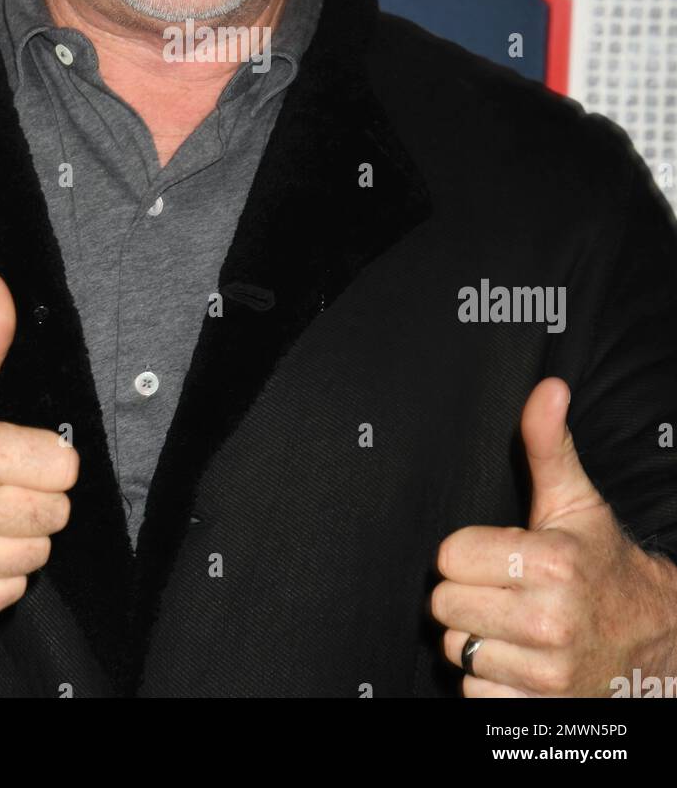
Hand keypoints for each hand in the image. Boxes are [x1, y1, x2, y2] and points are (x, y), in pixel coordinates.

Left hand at [430, 377, 675, 696]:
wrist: (654, 640)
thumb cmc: (602, 564)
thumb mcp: (576, 502)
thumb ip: (548, 444)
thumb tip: (547, 389)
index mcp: (551, 562)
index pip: (449, 557)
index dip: (467, 553)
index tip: (497, 554)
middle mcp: (549, 619)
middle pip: (445, 605)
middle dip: (467, 595)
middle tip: (501, 589)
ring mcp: (546, 672)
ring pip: (456, 650)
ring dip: (477, 639)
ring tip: (511, 624)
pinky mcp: (540, 710)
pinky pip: (472, 694)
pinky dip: (487, 682)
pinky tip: (517, 660)